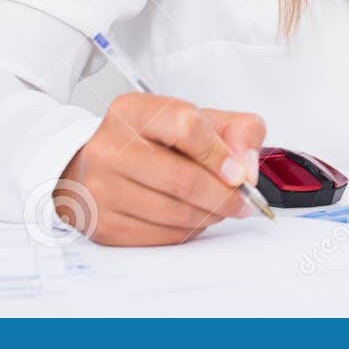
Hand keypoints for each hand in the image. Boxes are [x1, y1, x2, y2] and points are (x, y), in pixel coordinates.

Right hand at [55, 93, 266, 246]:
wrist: (102, 165)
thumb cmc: (154, 140)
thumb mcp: (199, 119)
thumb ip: (237, 131)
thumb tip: (246, 169)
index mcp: (133, 112)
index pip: (186, 127)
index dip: (220, 154)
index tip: (238, 173)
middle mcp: (110, 149)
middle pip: (184, 180)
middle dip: (224, 196)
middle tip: (243, 201)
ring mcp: (102, 190)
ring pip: (176, 214)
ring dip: (210, 215)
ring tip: (219, 207)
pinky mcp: (104, 226)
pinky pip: (163, 237)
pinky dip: (189, 231)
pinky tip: (191, 217)